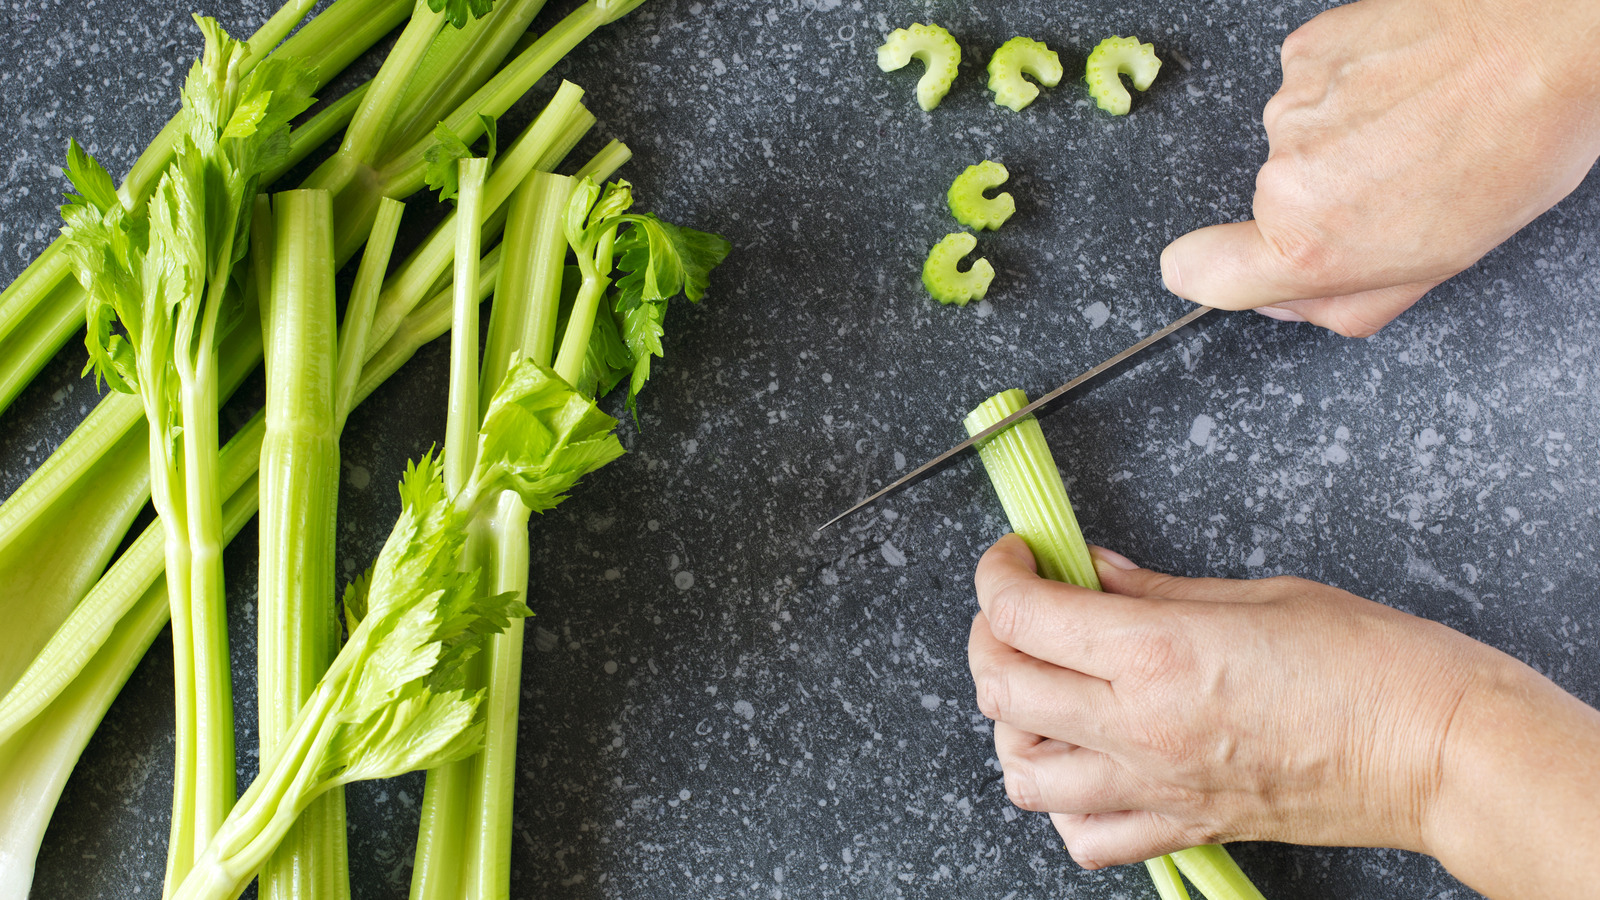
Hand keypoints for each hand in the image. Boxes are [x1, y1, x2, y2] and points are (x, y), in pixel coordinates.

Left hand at [968, 535, 1599, 898]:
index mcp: (1158, 654)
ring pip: (1021, 774)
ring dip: (1012, 723)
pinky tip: (1084, 761)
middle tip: (1019, 606)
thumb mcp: (1253, 594)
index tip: (1014, 556)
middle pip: (1001, 689)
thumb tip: (1088, 572)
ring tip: (1044, 685)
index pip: (1021, 615)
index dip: (998, 573)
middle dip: (990, 636)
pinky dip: (1061, 801)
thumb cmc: (1372, 665)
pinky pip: (1082, 837)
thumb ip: (1150, 588)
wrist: (1438, 752)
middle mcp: (1141, 728)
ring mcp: (1156, 789)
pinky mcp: (1182, 828)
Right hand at [1160, 0, 1599, 335]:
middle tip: (1403, 183)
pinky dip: (1350, 89)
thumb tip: (1291, 300)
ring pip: (1296, 145)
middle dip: (1325, 202)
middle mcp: (1285, 175)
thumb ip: (1347, 302)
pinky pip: (1312, 87)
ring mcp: (1291, 106)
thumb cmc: (1516, 147)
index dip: (1206, 271)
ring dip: (1345, 140)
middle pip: (1271, 207)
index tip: (1225, 263)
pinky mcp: (1307, 50)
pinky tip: (1407, 83)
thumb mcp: (1439, 264)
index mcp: (1311, 244)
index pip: (1199, 273)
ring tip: (1421, 123)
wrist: (1548, 41)